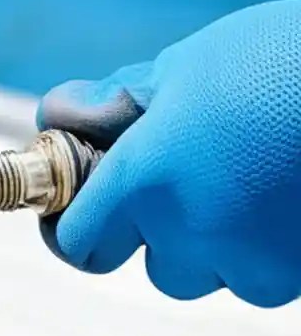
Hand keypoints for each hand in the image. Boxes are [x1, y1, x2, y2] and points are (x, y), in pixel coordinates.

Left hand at [38, 0, 300, 307]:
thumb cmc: (282, 59)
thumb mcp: (184, 66)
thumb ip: (113, 104)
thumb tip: (58, 116)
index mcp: (146, 184)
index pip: (78, 245)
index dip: (73, 228)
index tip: (79, 207)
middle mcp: (196, 235)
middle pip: (157, 268)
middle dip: (162, 233)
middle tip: (188, 176)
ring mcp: (262, 263)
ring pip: (220, 275)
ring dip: (222, 243)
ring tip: (251, 175)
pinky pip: (274, 275)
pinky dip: (271, 245)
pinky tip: (286, 190)